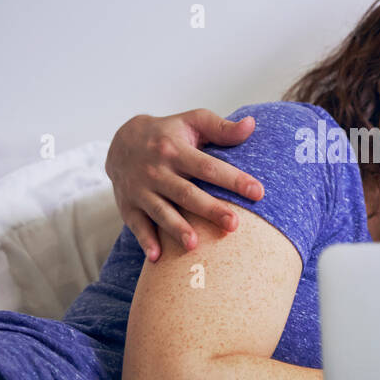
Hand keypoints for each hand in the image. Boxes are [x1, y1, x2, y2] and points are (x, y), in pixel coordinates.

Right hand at [105, 109, 263, 261]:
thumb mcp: (192, 121)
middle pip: (186, 193)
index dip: (233, 180)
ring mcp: (141, 190)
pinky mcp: (129, 206)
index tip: (258, 192)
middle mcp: (157, 171)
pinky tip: (157, 257)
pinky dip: (145, 241)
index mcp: (176, 150)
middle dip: (210, 209)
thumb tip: (252, 125)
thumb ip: (222, 128)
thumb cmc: (168, 133)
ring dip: (177, 229)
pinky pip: (136, 225)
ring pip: (161, 211)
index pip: (208, 167)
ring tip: (194, 245)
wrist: (121, 141)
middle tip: (234, 225)